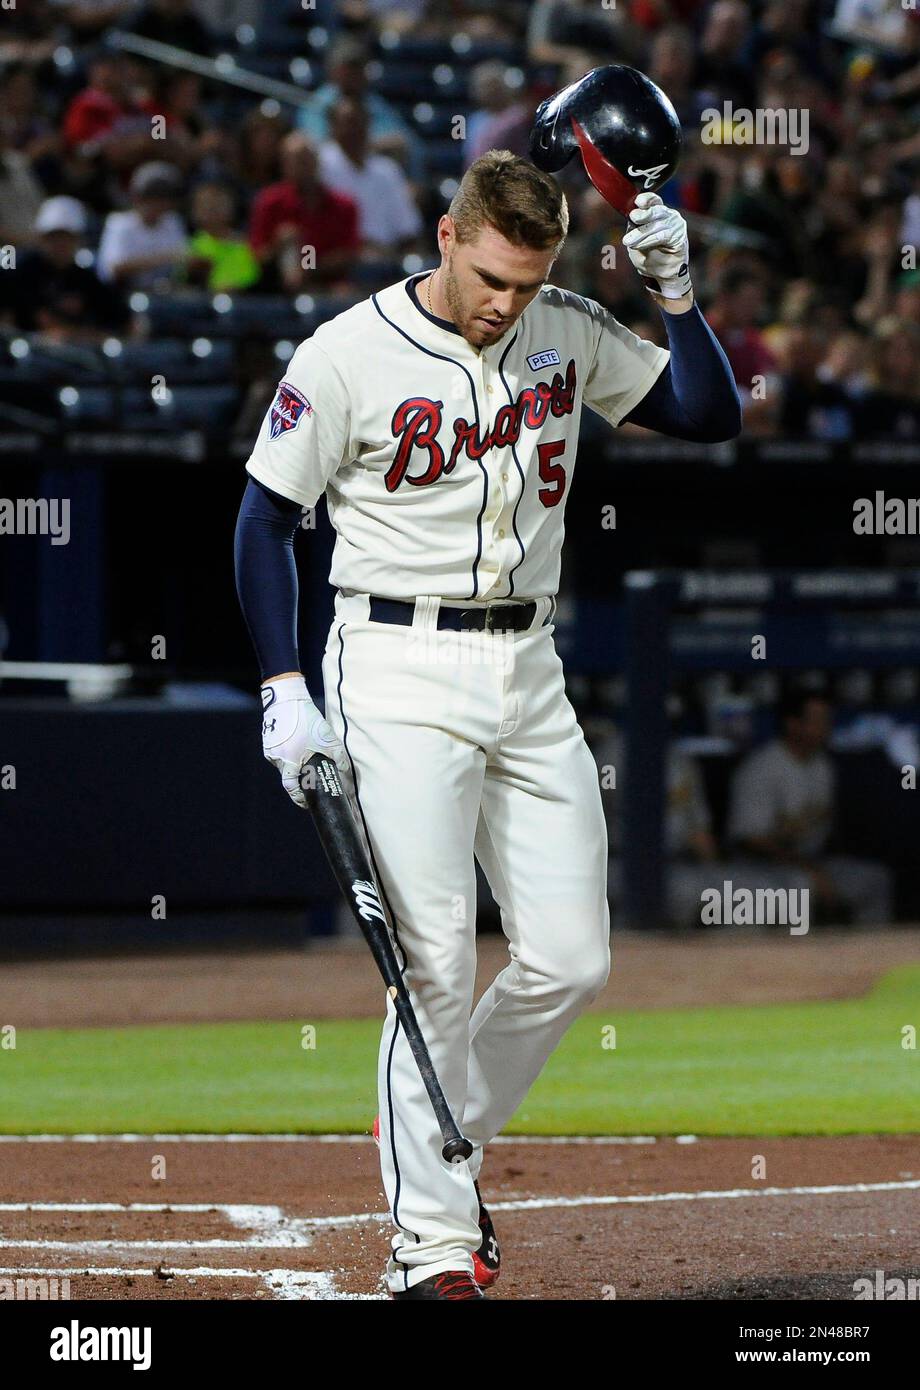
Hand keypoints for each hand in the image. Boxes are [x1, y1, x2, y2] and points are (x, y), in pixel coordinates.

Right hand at [260, 675, 349, 809]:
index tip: (305, 802)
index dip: (298, 798)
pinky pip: (280, 753)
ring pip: (284, 764)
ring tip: (305, 757)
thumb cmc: (307, 718)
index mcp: (289, 760)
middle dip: (299, 781)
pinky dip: (288, 754)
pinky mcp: (268, 741)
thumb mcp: (328, 738)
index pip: (291, 788)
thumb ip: (339, 757)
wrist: (286, 698)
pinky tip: (297, 745)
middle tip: (309, 782)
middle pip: (288, 777)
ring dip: (294, 765)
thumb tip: (345, 773)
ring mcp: (270, 749)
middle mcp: (277, 758)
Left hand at [622, 191, 691, 299]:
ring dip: (641, 233)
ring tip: (629, 241)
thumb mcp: (637, 241)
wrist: (662, 276)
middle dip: (643, 214)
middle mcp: (670, 216)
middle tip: (633, 218)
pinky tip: (638, 245)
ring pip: (657, 225)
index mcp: (659, 213)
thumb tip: (631, 217)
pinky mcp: (680, 237)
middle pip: (656, 210)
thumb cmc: (649, 257)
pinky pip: (662, 236)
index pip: (654, 200)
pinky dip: (648, 241)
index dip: (647, 198)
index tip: (638, 202)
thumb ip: (634, 229)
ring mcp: (676, 226)